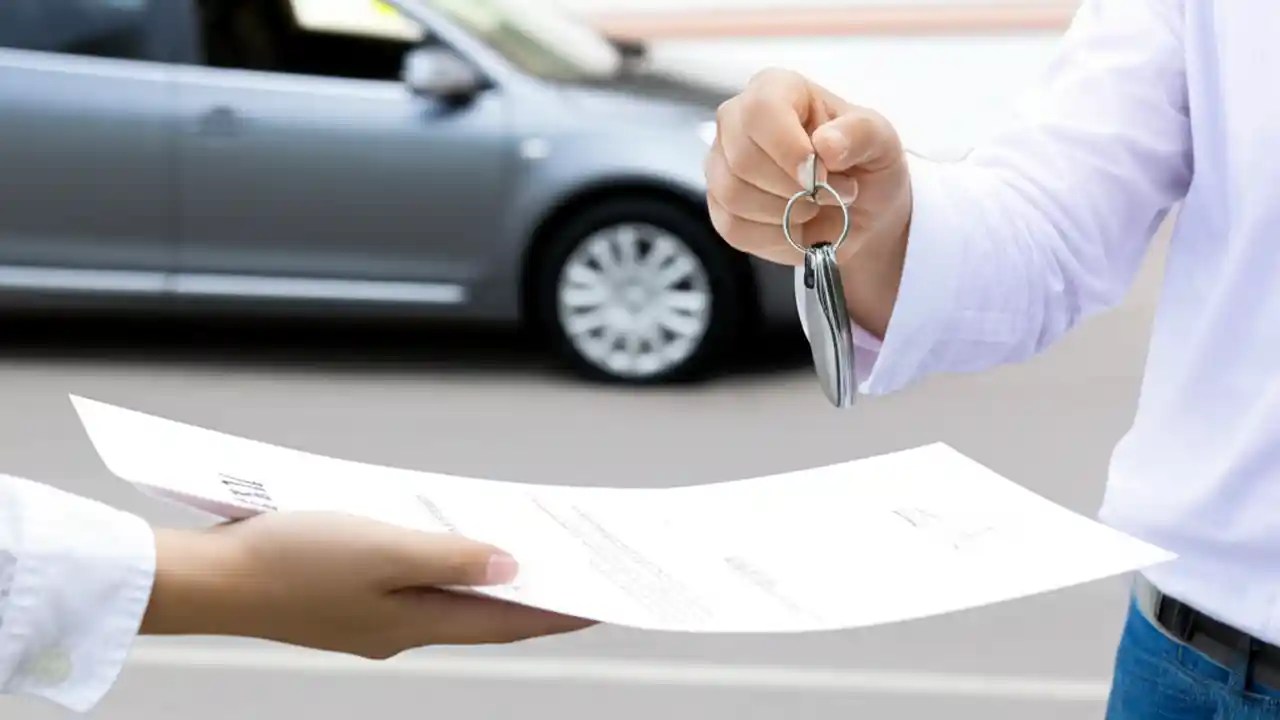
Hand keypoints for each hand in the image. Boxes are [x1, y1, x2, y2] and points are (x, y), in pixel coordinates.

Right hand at [143, 512, 595, 658]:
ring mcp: (372, 617)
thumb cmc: (292, 560)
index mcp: (415, 624)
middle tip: (579, 572)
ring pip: (448, 598)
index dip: (559, 611)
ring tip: (530, 551)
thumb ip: (452, 559)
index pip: (507, 621)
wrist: (210, 580)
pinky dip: (443, 566)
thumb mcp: (384, 549)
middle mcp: (400, 628)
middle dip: (533, 595)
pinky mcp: (346, 598)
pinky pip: (412, 584)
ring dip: (489, 577)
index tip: (606, 603)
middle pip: (483, 612)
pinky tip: (449, 541)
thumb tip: (513, 567)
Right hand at [706, 69, 912, 335]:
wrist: (858, 210)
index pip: (761, 111)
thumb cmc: (864, 163)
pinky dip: (775, 237)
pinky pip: (734, 228)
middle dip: (793, 189)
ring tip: (816, 207)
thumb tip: (825, 145)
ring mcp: (722, 164)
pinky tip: (797, 226)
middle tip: (830, 193)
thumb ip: (860, 134)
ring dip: (786, 214)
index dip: (788, 149)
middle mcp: (737, 120)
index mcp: (776, 89)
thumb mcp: (880, 141)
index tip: (820, 173)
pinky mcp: (720, 206)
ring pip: (734, 196)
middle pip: (743, 159)